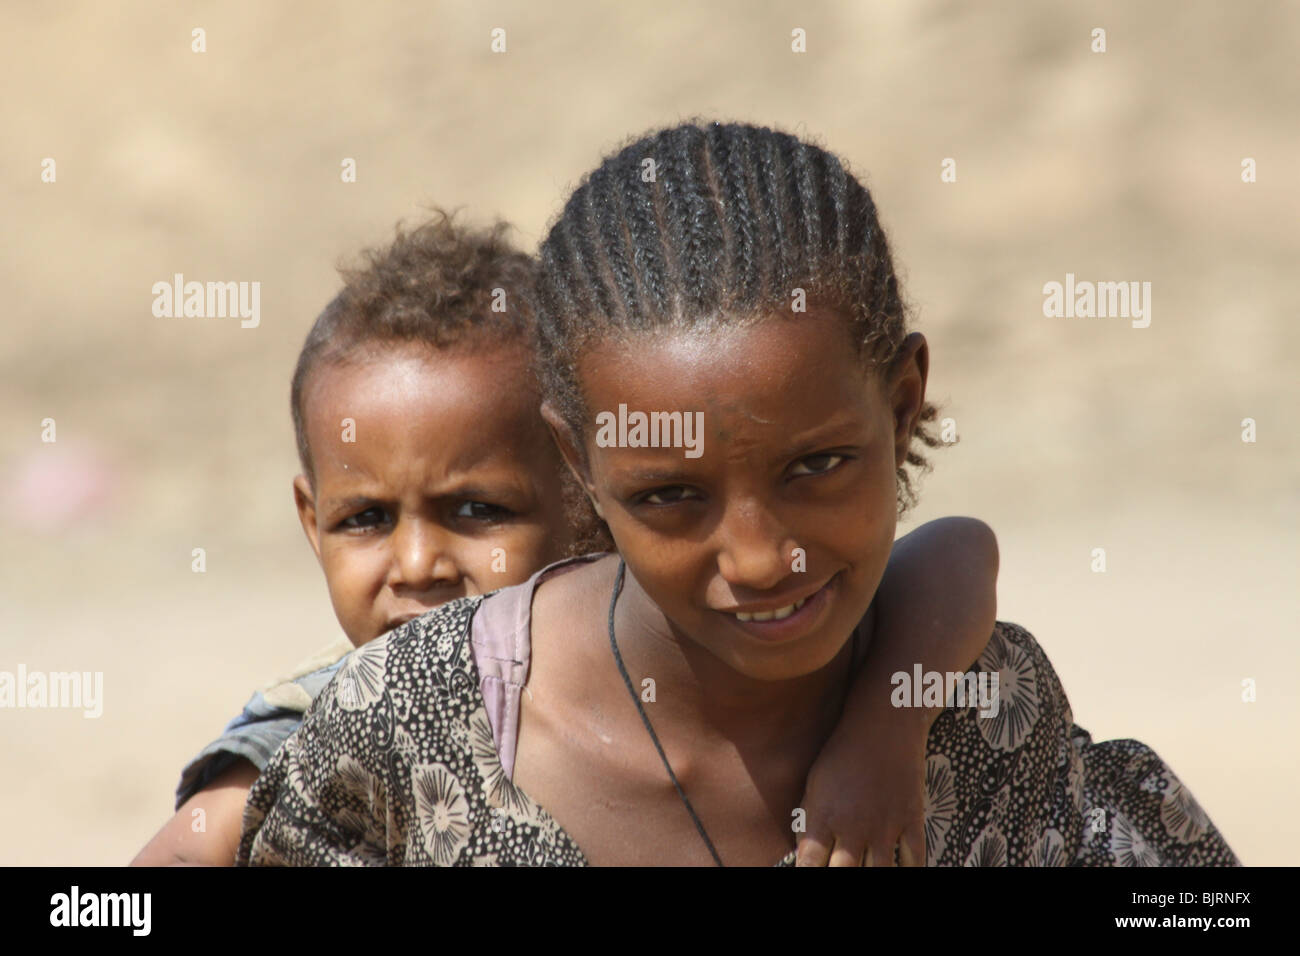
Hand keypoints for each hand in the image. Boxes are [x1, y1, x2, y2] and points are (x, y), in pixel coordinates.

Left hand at [794, 720, 926, 866]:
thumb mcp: (814, 783)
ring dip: (870, 874)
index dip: (806, 875)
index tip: (808, 875)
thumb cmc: (842, 753)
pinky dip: (908, 870)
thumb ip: (810, 821)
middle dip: (838, 877)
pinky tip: (899, 869)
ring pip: (879, 873)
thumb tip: (806, 854)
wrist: (883, 726)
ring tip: (864, 868)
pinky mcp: (911, 821)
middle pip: (843, 874)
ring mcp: (886, 826)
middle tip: (839, 869)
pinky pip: (914, 860)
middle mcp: (854, 827)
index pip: (809, 864)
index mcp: (824, 817)